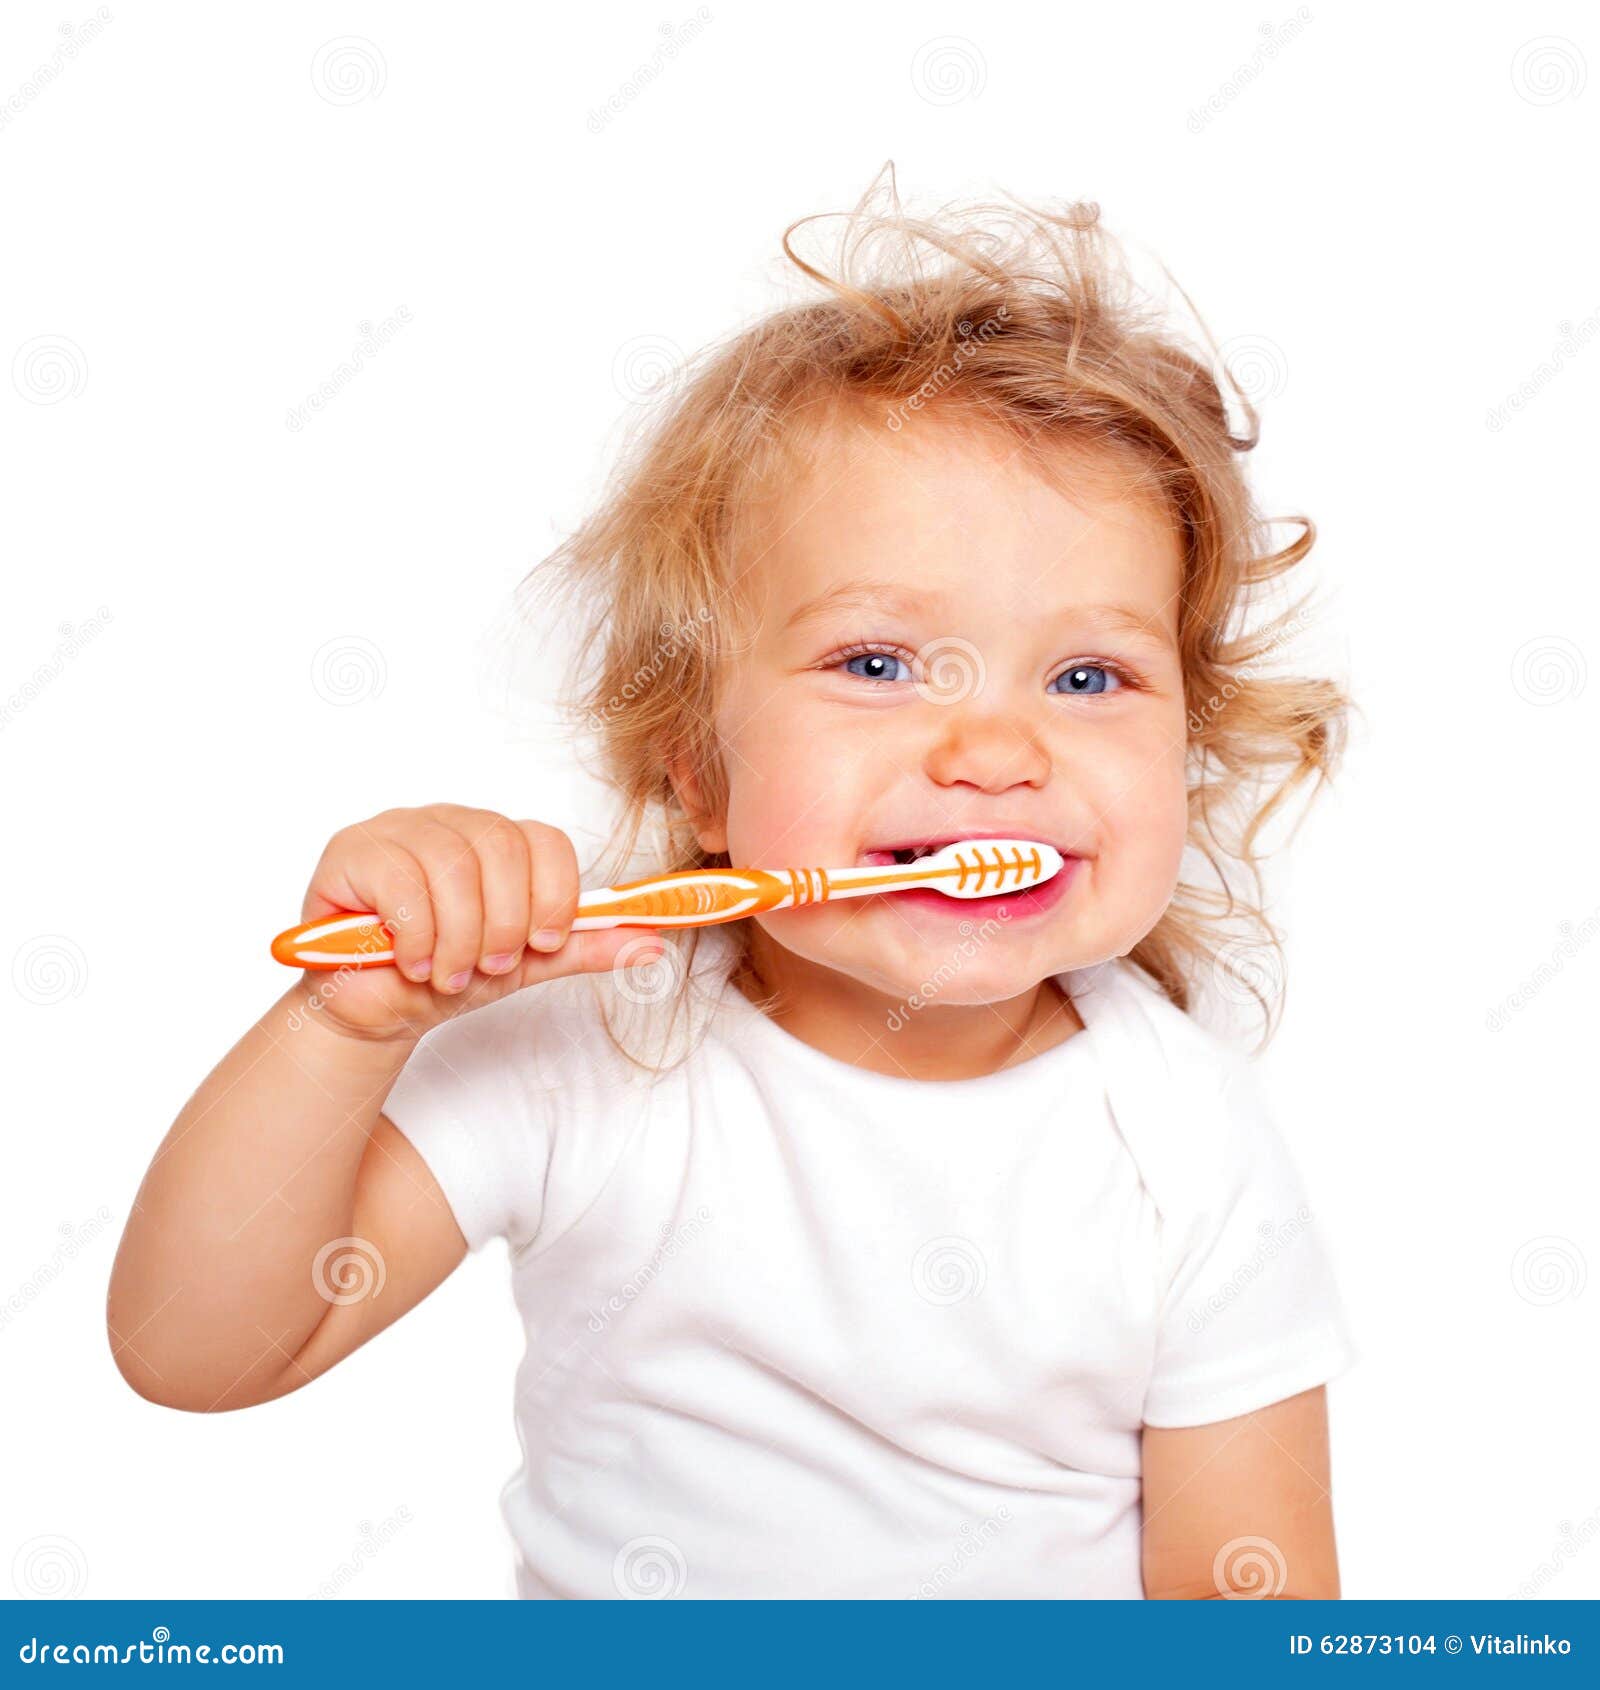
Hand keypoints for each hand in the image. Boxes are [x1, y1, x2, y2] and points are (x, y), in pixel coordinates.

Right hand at [291, 803, 660, 1042]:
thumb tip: (653, 945)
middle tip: (490, 968)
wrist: (373, 1011)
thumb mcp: (524, 966)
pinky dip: (417, 935)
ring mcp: (400, 828)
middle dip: (506, 924)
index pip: (546, 840)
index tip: (544, 943)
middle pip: (503, 847)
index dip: (555, 895)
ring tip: (448, 975)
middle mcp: (452, 823)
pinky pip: (401, 881)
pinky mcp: (353, 849)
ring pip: (454, 865)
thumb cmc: (444, 976)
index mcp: (497, 840)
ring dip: (460, 937)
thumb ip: (582, 948)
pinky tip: (411, 962)